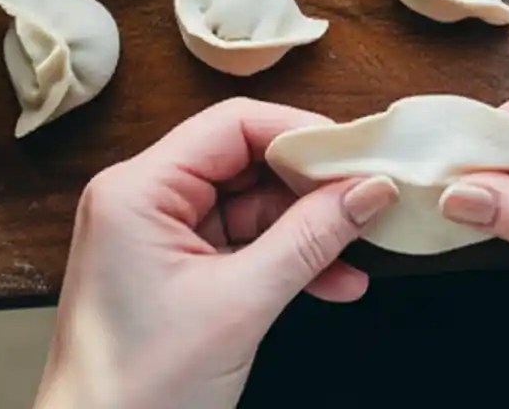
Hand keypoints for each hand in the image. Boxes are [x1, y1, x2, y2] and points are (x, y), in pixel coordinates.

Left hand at [33, 98, 399, 408]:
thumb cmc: (137, 389)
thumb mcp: (241, 304)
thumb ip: (311, 238)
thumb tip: (371, 189)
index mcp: (137, 191)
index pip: (234, 125)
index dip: (303, 133)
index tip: (359, 155)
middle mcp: (143, 201)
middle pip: (248, 160)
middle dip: (312, 184)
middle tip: (371, 196)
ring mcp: (161, 236)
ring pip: (254, 205)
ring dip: (310, 228)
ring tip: (363, 245)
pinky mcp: (179, 269)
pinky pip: (247, 244)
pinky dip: (291, 259)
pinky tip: (337, 279)